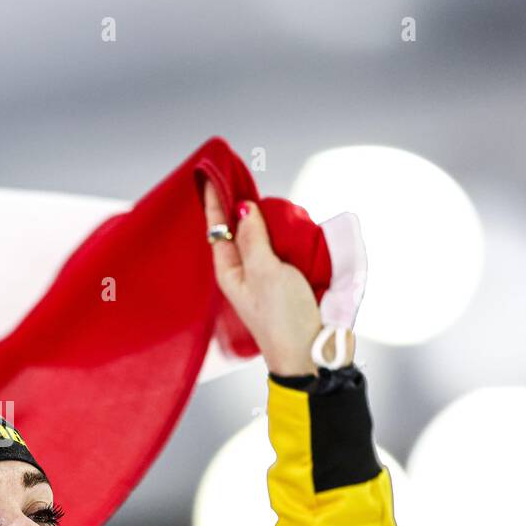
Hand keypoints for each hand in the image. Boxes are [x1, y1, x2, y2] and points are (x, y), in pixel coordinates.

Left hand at [204, 181, 342, 376]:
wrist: (313, 353)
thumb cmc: (283, 317)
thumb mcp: (266, 272)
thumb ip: (254, 238)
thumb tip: (243, 207)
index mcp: (230, 271)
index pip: (218, 228)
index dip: (216, 200)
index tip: (211, 172)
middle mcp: (247, 271)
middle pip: (243, 229)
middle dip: (246, 205)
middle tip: (246, 178)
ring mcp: (270, 274)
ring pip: (269, 236)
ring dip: (274, 220)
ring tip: (279, 205)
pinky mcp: (293, 279)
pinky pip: (290, 248)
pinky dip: (294, 235)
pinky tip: (300, 227)